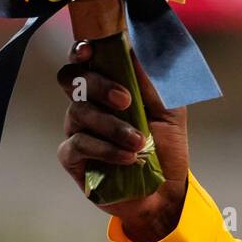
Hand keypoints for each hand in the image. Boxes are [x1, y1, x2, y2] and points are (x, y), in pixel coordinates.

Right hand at [56, 40, 190, 241]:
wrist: (165, 190)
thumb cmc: (166, 146)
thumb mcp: (170, 111)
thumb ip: (152, 84)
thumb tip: (135, 52)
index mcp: (109, 87)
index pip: (85, 61)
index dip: (81, 51)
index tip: (90, 52)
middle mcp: (88, 104)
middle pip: (73, 80)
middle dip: (99, 86)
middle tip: (126, 101)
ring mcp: (77, 129)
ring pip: (79, 112)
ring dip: (113, 126)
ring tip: (140, 142)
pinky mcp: (72, 157)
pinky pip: (79, 144)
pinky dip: (106, 149)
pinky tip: (128, 158)